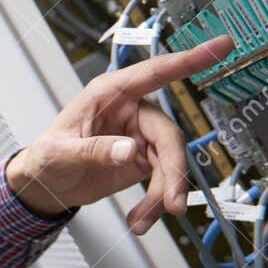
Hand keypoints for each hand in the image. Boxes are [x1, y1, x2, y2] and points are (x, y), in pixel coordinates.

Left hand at [6, 36, 233, 232]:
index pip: (155, 73)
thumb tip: (129, 150)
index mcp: (110, 94)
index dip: (190, 60)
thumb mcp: (61, 153)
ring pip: (170, 162)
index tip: (222, 46)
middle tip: (172, 203)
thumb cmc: (47, 157)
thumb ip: (93, 150)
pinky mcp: (145, 160)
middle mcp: (132, 111)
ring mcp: (141, 136)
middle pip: (169, 135)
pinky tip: (141, 219)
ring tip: (143, 221)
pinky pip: (163, 180)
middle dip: (173, 171)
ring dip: (163, 194)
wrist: (46, 185)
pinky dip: (156, 203)